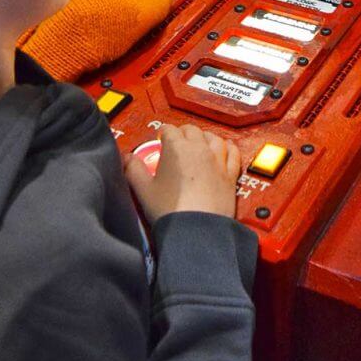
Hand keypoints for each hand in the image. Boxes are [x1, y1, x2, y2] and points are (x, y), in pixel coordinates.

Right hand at [124, 124, 240, 222]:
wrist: (196, 231)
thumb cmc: (170, 211)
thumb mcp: (143, 190)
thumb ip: (133, 170)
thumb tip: (127, 158)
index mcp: (177, 148)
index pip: (169, 129)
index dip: (162, 133)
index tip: (160, 139)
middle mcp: (199, 149)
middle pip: (192, 130)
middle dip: (182, 132)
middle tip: (176, 141)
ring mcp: (217, 161)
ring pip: (214, 138)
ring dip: (205, 137)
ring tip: (199, 143)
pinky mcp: (230, 176)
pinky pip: (233, 154)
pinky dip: (228, 149)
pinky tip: (224, 150)